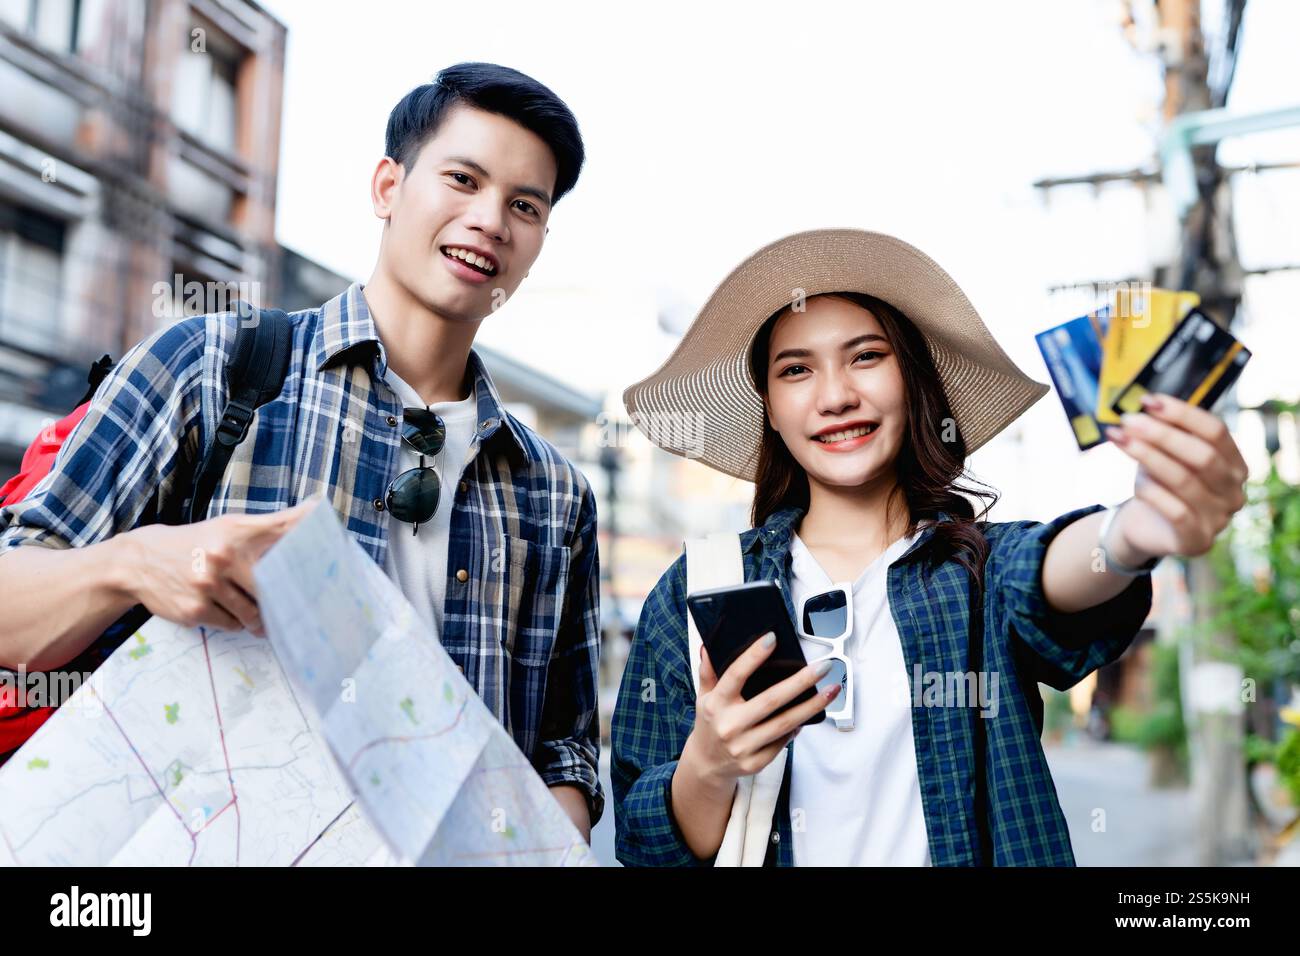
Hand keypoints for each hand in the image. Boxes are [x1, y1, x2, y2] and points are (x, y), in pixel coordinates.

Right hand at [116, 498, 317, 635]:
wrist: (140, 561)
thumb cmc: (195, 544)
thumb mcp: (226, 528)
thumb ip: (264, 530)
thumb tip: (311, 519)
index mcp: (234, 532)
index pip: (280, 528)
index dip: (307, 526)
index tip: (328, 527)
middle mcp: (223, 556)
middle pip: (273, 585)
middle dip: (285, 597)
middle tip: (296, 604)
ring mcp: (207, 584)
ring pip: (253, 612)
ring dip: (258, 615)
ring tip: (253, 608)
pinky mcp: (195, 610)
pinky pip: (232, 624)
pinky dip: (234, 621)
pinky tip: (223, 609)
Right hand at [680, 633, 837, 793]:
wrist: (707, 764)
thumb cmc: (710, 724)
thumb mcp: (704, 696)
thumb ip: (708, 671)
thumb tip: (709, 646)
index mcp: (716, 703)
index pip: (735, 675)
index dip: (753, 656)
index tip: (772, 638)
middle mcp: (729, 725)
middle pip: (771, 700)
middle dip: (800, 682)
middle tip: (822, 667)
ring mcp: (743, 746)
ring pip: (784, 723)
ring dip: (811, 706)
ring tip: (831, 690)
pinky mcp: (755, 762)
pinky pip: (783, 742)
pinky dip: (797, 727)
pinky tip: (810, 714)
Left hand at [1104, 393, 1247, 561]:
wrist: (1144, 529)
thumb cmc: (1159, 485)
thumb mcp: (1163, 456)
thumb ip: (1163, 435)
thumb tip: (1142, 410)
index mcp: (1234, 464)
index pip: (1216, 431)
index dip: (1183, 414)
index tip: (1148, 400)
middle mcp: (1234, 492)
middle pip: (1202, 455)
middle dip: (1162, 434)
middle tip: (1129, 421)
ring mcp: (1219, 519)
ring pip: (1185, 481)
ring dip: (1148, 456)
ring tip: (1119, 439)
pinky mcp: (1197, 540)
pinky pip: (1175, 511)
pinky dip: (1152, 492)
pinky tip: (1134, 482)